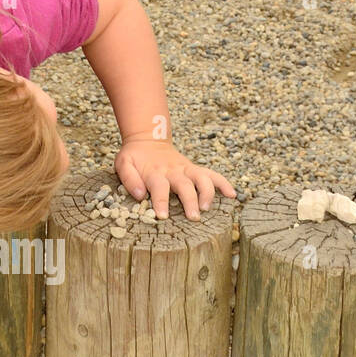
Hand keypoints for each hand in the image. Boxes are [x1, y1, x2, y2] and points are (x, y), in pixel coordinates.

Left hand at [114, 136, 235, 219]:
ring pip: (202, 178)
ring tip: (208, 208)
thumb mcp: (123, 163)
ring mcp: (186, 170)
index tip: (163, 216)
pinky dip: (223, 183)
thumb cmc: (134, 157)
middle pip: (184, 185)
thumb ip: (128, 178)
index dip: (161, 201)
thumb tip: (138, 194)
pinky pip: (212, 174)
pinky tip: (232, 195)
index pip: (159, 187)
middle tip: (194, 217)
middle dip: (190, 200)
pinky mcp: (194, 169)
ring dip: (208, 192)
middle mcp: (173, 171)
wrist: (148, 140)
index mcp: (155, 172)